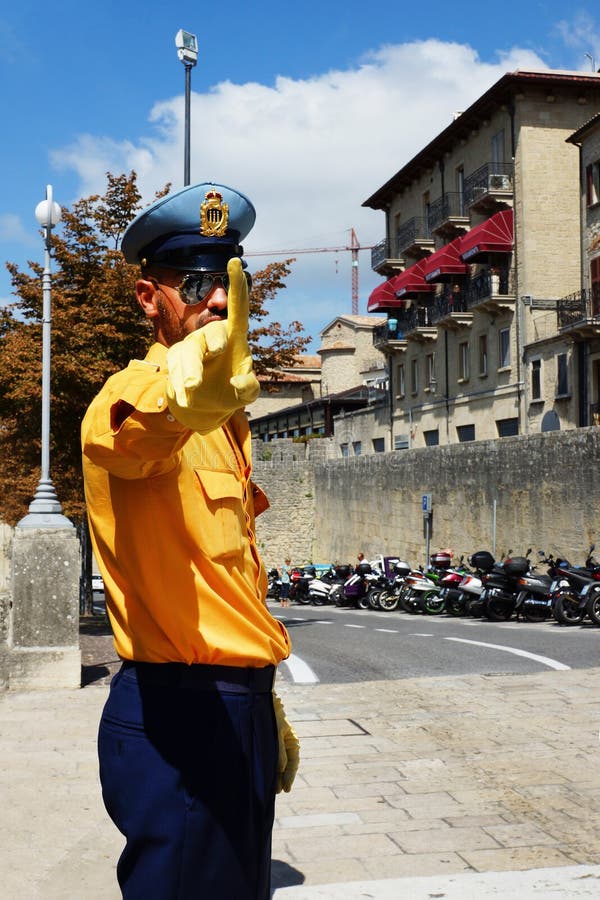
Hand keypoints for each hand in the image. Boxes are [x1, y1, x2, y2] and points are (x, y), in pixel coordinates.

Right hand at [165, 258, 259, 432]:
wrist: (206, 406)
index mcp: (235, 337)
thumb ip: (248, 389)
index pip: (238, 308)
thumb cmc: (230, 392)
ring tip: (191, 390)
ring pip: (189, 351)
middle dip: (210, 346)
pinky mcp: (177, 357)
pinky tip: (183, 398)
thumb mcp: (246, 395)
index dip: (236, 286)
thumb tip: (237, 381)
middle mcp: (213, 336)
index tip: (234, 262)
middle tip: (205, 372)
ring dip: (189, 371)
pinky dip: (178, 383)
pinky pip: (175, 366)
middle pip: (210, 333)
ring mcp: (193, 345)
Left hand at [273, 692, 299, 792]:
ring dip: (274, 775)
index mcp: (293, 741)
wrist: (261, 702)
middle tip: (276, 792)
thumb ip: (278, 751)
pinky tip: (264, 776)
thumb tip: (281, 770)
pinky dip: (268, 768)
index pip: (293, 763)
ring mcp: (276, 745)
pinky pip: (270, 759)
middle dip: (281, 779)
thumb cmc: (270, 715)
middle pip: (285, 766)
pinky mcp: (267, 745)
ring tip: (270, 789)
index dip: (289, 777)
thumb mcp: (276, 732)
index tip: (285, 789)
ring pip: (277, 764)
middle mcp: (286, 745)